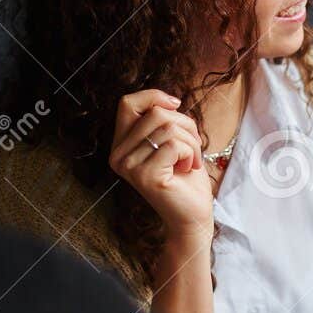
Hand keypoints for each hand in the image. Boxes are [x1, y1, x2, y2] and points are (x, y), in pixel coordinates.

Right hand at [107, 89, 211, 238]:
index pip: (127, 103)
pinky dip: (192, 154)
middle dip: (185, 125)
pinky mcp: (145, 176)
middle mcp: (118, 155)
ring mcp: (129, 166)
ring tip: (192, 161)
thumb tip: (168, 100)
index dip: (154, 96)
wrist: (193, 216)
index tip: (177, 105)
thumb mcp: (173, 141)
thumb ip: (163, 121)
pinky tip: (189, 169)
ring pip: (167, 127)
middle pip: (155, 113)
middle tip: (194, 147)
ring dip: (192, 142)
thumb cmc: (186, 178)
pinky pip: (175, 145)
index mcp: (120, 145)